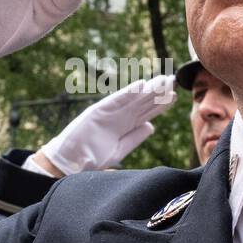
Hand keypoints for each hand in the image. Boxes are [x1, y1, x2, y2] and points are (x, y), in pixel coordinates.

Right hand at [39, 75, 176, 174]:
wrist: (69, 162)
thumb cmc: (91, 158)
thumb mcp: (118, 150)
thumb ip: (134, 138)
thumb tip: (151, 126)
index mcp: (124, 127)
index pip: (146, 113)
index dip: (160, 104)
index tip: (173, 95)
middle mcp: (118, 117)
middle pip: (142, 103)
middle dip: (157, 92)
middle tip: (172, 80)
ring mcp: (109, 113)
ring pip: (133, 99)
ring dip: (147, 89)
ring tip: (162, 80)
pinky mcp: (98, 112)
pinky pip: (116, 101)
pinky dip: (128, 93)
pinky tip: (142, 85)